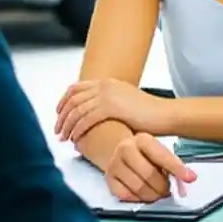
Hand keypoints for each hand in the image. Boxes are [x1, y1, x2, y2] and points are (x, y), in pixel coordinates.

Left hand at [54, 78, 174, 141]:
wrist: (165, 115)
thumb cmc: (149, 115)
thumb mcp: (126, 103)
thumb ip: (110, 104)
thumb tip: (95, 115)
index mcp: (107, 82)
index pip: (76, 88)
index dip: (63, 101)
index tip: (58, 114)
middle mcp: (105, 85)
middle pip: (73, 99)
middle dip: (62, 116)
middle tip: (57, 130)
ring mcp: (107, 95)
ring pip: (77, 110)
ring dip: (67, 125)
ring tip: (63, 138)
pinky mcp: (111, 107)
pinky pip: (86, 119)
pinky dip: (77, 130)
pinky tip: (76, 139)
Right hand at [105, 133, 195, 202]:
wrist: (117, 151)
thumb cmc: (145, 154)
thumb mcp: (158, 151)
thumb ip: (172, 164)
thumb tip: (187, 179)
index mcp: (142, 139)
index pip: (161, 156)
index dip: (177, 168)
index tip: (191, 178)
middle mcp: (125, 149)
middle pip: (149, 174)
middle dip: (163, 187)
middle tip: (168, 190)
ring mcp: (114, 164)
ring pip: (138, 187)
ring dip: (152, 195)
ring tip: (158, 193)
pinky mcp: (108, 179)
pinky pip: (126, 195)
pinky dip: (138, 199)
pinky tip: (144, 194)